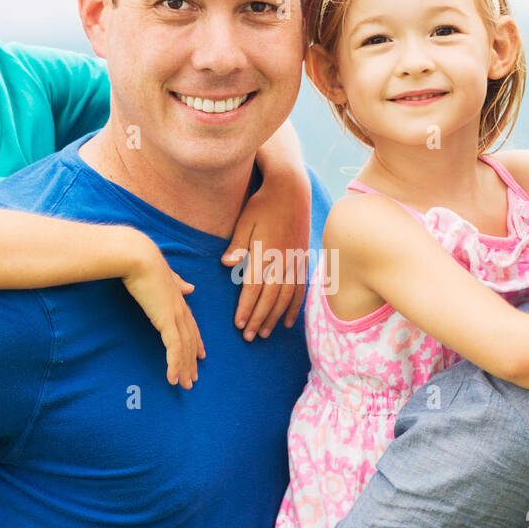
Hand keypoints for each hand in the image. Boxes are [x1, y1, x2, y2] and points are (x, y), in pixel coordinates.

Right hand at [122, 242, 205, 388]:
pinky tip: (173, 379)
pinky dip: (174, 365)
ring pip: (185, 348)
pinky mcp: (166, 320)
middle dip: (192, 361)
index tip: (201, 355)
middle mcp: (181, 308)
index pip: (191, 325)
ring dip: (184, 369)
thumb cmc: (143, 261)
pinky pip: (174, 348)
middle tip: (193, 379)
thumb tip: (191, 288)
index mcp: (178, 298)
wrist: (137, 256)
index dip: (196, 341)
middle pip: (190, 341)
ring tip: (185, 385)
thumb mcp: (164, 274)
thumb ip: (178, 283)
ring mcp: (175, 315)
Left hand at [221, 174, 309, 341]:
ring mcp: (295, 261)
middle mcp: (283, 260)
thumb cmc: (262, 205)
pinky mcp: (302, 260)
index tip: (238, 324)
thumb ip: (237, 244)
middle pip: (270, 297)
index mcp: (266, 252)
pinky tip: (287, 322)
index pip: (254, 287)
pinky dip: (294, 308)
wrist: (291, 190)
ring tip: (265, 334)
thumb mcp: (245, 220)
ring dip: (274, 318)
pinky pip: (299, 290)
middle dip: (258, 319)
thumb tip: (226, 264)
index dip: (246, 307)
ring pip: (285, 297)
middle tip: (249, 337)